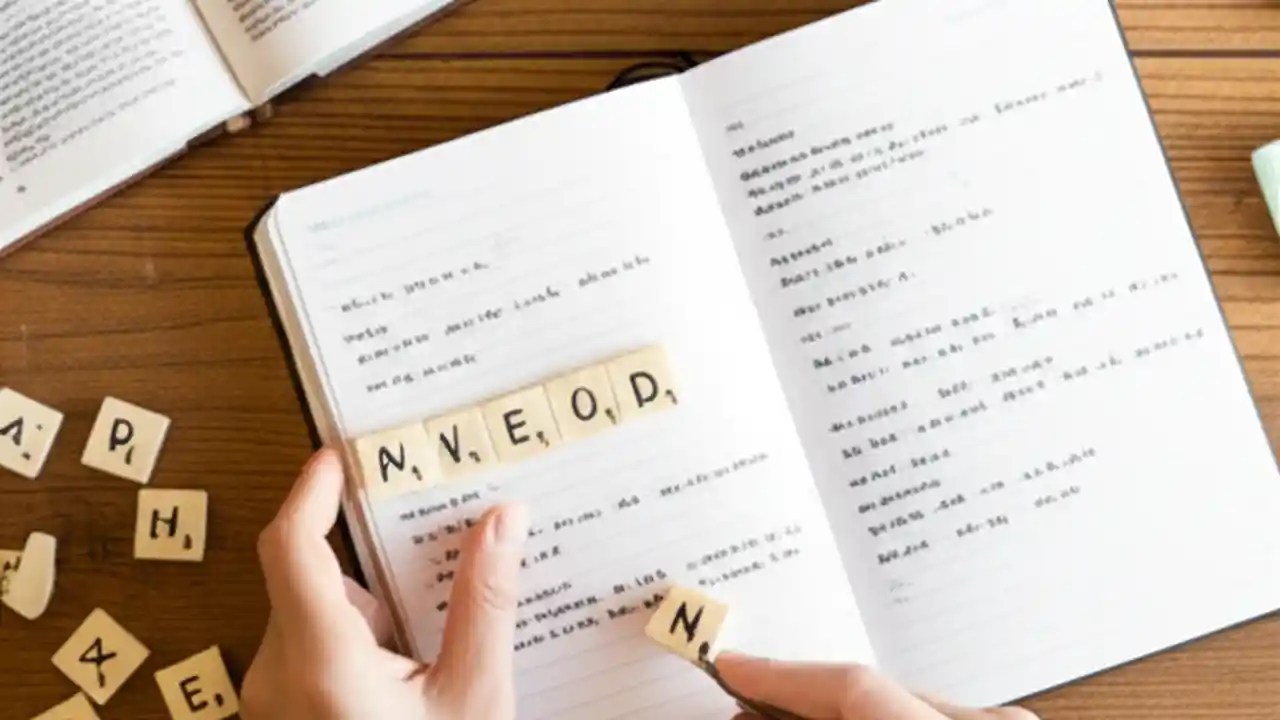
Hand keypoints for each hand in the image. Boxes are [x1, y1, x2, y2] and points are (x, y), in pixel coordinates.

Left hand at [241, 448, 528, 719]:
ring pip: (307, 618)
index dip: (311, 492)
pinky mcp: (278, 716)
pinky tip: (403, 672)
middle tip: (422, 549)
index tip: (337, 459)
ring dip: (361, 613)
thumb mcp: (472, 700)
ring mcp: (270, 701)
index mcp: (322, 663)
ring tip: (424, 638)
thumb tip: (504, 521)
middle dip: (366, 566)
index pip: (292, 548)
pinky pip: (304, 654)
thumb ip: (485, 608)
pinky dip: (349, 645)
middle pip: (307, 581)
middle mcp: (277, 677)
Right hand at [717, 653, 1038, 719]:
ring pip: (892, 699)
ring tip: (781, 716)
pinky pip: (920, 711)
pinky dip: (873, 716)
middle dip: (798, 695)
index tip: (731, 668)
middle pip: (869, 687)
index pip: (854, 687)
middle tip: (744, 701)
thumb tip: (747, 715)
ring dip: (831, 709)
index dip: (781, 676)